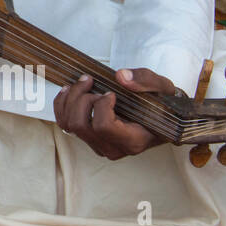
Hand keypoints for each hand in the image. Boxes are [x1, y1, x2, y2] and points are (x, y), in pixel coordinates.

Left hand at [54, 68, 178, 159]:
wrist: (163, 119)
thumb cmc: (164, 106)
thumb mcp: (164, 89)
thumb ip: (146, 81)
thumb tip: (121, 77)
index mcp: (133, 141)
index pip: (103, 127)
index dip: (101, 105)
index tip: (111, 93)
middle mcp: (113, 148)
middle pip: (80, 125)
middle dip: (81, 98)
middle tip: (93, 83)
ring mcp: (99, 145)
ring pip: (69, 124)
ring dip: (70, 99)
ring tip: (82, 82)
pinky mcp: (89, 139)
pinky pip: (64, 124)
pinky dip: (62, 104)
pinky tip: (69, 90)